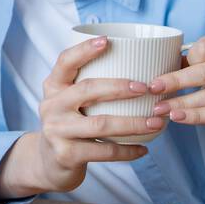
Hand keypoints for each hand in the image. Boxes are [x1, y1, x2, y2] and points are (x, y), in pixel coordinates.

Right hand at [32, 36, 164, 192]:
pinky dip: (127, 150)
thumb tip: (138, 64)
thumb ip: (89, 86)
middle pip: (88, 90)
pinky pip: (103, 150)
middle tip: (147, 87)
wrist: (48, 162)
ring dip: (133, 122)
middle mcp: (51, 106)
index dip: (84, 50)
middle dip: (120, 87)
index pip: (65, 62)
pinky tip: (143, 148)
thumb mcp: (69, 101)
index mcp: (53, 87)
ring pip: (101, 124)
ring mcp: (57, 131)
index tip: (108, 41)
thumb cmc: (70, 124)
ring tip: (156, 122)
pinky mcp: (66, 154)